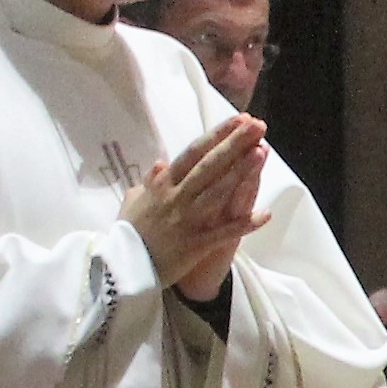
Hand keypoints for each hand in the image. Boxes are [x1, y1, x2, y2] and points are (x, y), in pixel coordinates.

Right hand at [127, 114, 268, 300]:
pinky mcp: (194, 244)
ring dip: (240, 172)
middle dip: (234, 144)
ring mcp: (186, 220)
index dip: (217, 135)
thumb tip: (161, 163)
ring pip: (217, 192)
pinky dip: (244, 224)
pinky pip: (223, 232)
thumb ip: (150, 182)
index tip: (239, 119)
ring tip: (261, 153)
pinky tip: (266, 214)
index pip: (193, 153)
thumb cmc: (129, 232)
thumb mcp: (133, 200)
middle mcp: (176, 197)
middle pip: (209, 165)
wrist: (120, 268)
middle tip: (258, 125)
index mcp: (162, 184)